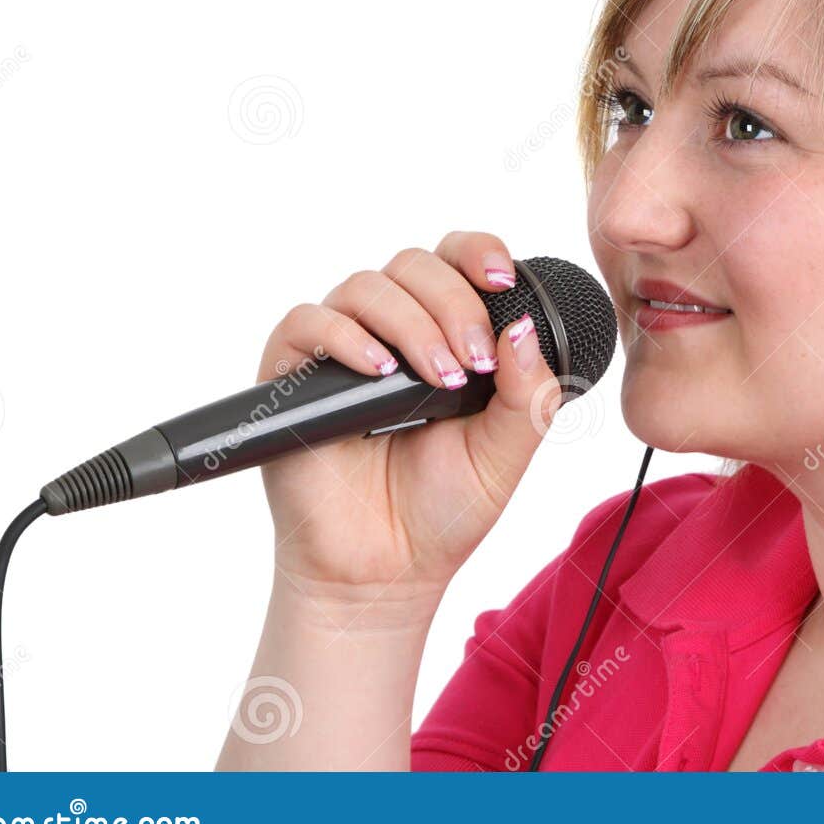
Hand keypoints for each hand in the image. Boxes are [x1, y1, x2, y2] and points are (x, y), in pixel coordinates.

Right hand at [254, 231, 561, 621]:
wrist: (388, 571)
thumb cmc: (444, 507)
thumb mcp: (508, 450)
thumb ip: (529, 391)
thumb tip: (526, 327)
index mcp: (445, 333)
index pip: (456, 261)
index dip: (478, 251)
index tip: (504, 278)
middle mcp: (392, 330)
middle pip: (414, 265)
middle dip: (454, 303)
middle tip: (475, 363)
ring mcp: (341, 349)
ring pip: (367, 286)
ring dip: (412, 323)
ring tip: (440, 379)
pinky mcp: (295, 376)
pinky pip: (307, 322)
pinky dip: (346, 337)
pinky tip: (381, 372)